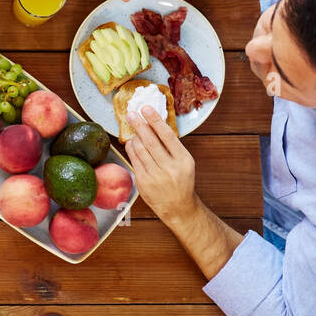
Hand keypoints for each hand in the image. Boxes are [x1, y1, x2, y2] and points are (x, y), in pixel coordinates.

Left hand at [124, 106, 196, 220]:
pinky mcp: (143, 182)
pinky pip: (134, 160)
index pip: (168, 135)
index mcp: (184, 160)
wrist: (178, 206)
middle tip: (132, 114)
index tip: (146, 109)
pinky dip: (131, 149)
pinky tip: (131, 142)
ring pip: (141, 150)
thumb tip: (155, 125)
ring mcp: (155, 176)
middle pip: (151, 142)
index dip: (155, 120)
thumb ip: (171, 147)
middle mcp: (170, 167)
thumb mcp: (184, 163)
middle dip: (140, 125)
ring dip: (135, 136)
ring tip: (133, 126)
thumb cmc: (181, 180)